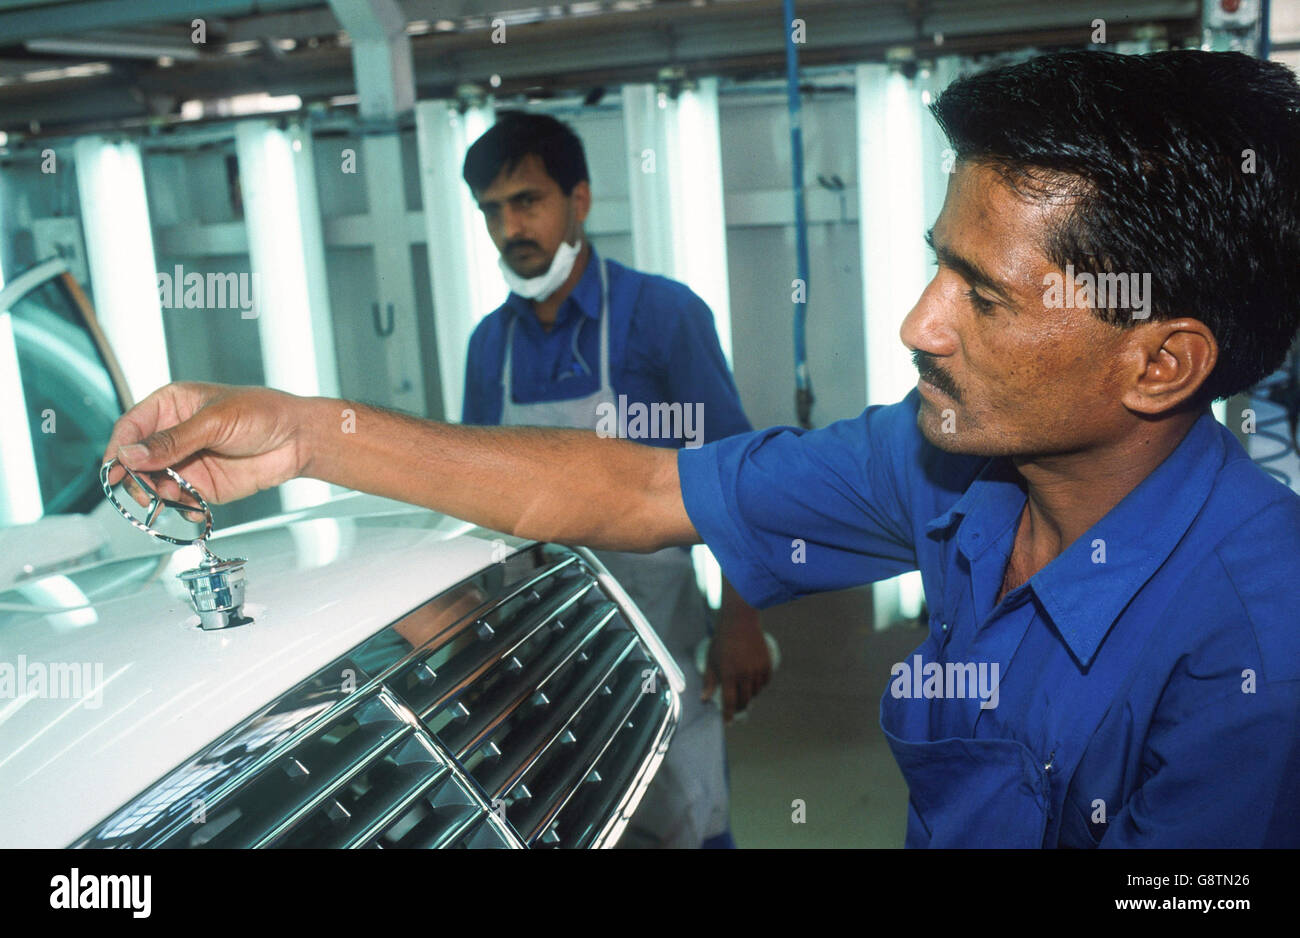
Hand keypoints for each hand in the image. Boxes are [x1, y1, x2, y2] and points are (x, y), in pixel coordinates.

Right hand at [101, 381, 312, 508]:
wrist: (298, 439)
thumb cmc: (263, 413)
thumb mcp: (215, 421)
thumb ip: (173, 441)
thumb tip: (131, 454)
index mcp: (171, 406)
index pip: (131, 427)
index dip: (119, 449)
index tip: (115, 471)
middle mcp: (173, 435)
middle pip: (136, 460)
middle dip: (136, 478)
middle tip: (146, 491)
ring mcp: (185, 461)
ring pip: (153, 483)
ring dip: (156, 495)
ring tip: (171, 498)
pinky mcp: (200, 485)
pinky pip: (178, 500)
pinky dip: (179, 507)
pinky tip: (192, 506)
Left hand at [702, 613, 771, 723]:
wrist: (740, 621)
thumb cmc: (722, 641)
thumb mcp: (711, 660)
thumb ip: (709, 681)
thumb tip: (704, 699)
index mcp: (729, 674)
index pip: (730, 702)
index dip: (728, 715)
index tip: (728, 723)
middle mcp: (745, 674)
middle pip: (744, 700)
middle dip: (738, 707)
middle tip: (734, 708)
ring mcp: (757, 669)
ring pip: (755, 693)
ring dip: (748, 696)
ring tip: (742, 691)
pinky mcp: (767, 664)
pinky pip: (764, 683)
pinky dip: (758, 686)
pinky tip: (752, 681)